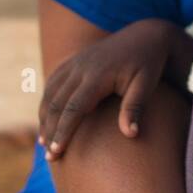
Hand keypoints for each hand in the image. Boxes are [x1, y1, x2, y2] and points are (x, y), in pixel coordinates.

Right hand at [38, 18, 175, 158]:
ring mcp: (75, 62)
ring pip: (50, 92)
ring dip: (45, 117)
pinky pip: (53, 81)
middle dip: (50, 130)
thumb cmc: (148, 64)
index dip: (63, 131)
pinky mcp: (75, 61)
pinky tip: (46, 117)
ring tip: (44, 142)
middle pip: (56, 103)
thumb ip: (135, 107)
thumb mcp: (146, 84)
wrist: (146, 35)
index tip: (56, 152)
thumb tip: (131, 135)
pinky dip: (47, 100)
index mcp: (97, 75)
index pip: (73, 108)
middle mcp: (81, 67)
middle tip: (50, 157)